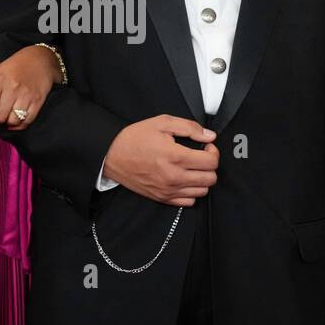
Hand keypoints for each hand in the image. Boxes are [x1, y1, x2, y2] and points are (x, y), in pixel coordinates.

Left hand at [0, 45, 62, 128]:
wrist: (40, 59)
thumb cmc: (15, 67)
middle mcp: (13, 87)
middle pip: (0, 116)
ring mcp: (26, 94)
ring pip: (13, 121)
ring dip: (7, 123)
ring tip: (6, 119)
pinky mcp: (38, 100)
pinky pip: (27, 120)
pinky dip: (20, 125)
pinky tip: (16, 121)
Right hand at [101, 115, 217, 206]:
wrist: (111, 155)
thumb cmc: (134, 138)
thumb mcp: (161, 123)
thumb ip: (189, 127)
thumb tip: (209, 136)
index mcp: (175, 157)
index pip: (211, 162)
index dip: (213, 152)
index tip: (206, 146)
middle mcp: (174, 177)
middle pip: (210, 178)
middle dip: (210, 165)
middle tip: (200, 156)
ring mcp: (168, 190)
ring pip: (202, 191)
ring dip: (202, 179)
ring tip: (192, 168)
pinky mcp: (162, 198)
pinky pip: (188, 202)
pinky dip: (191, 192)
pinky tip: (184, 179)